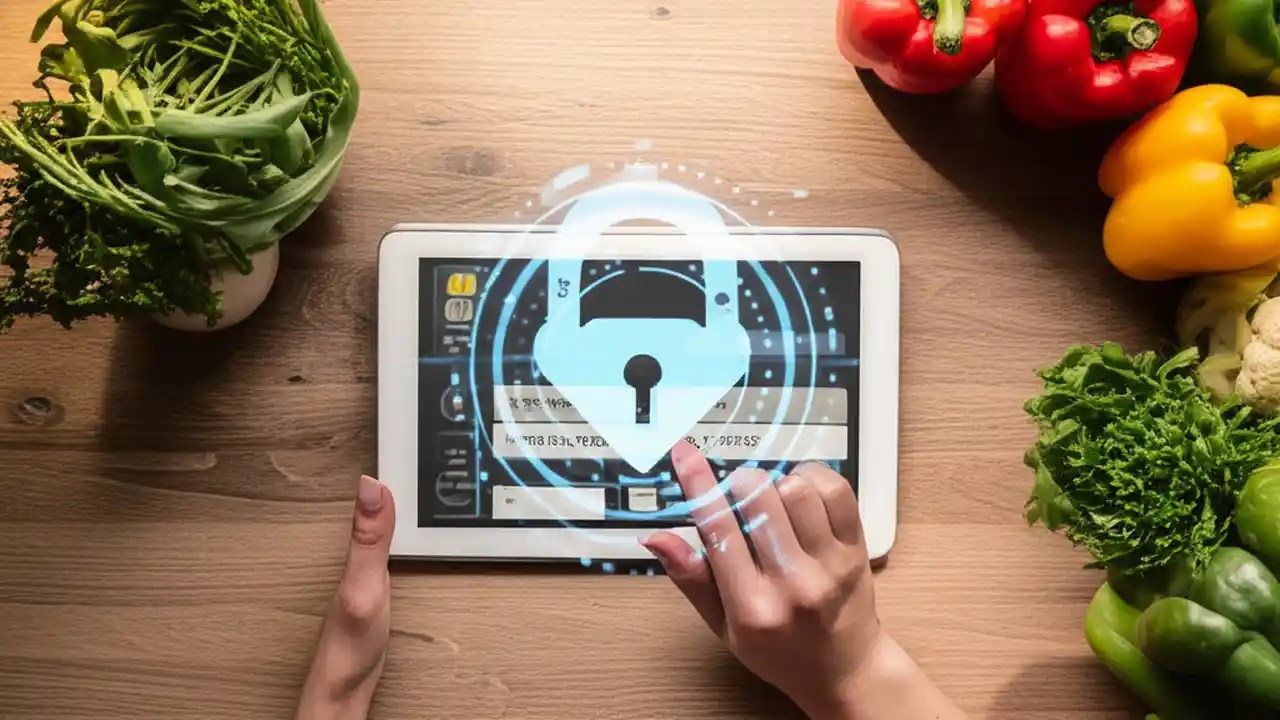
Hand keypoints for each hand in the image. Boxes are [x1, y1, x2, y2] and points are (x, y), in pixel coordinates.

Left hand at [295, 475, 395, 719]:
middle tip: (401, 460)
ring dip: (386, 515)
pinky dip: (395, 544)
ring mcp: (365, 582)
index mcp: (354, 555)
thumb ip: (369, 540)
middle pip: (372, 517)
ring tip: (395, 491)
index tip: (397, 449)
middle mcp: (357, 565)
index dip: (381, 479)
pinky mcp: (375, 599)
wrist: (343, 692)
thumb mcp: (364, 586)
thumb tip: (370, 486)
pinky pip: (386, 559)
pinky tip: (398, 549)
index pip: (369, 504)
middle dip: (384, 491)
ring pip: (377, 537)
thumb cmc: (349, 646)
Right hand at [643, 442, 964, 719]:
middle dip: (740, 485)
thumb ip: (691, 578)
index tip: (685, 453)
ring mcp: (830, 565)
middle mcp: (793, 584)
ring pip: (796, 489)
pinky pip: (835, 490)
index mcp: (752, 607)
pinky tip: (803, 494)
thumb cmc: (778, 649)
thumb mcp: (722, 626)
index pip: (718, 529)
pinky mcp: (856, 549)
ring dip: (777, 483)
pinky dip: (813, 478)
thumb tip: (656, 538)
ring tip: (774, 502)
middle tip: (739, 497)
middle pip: (759, 499)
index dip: (697, 483)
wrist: (844, 670)